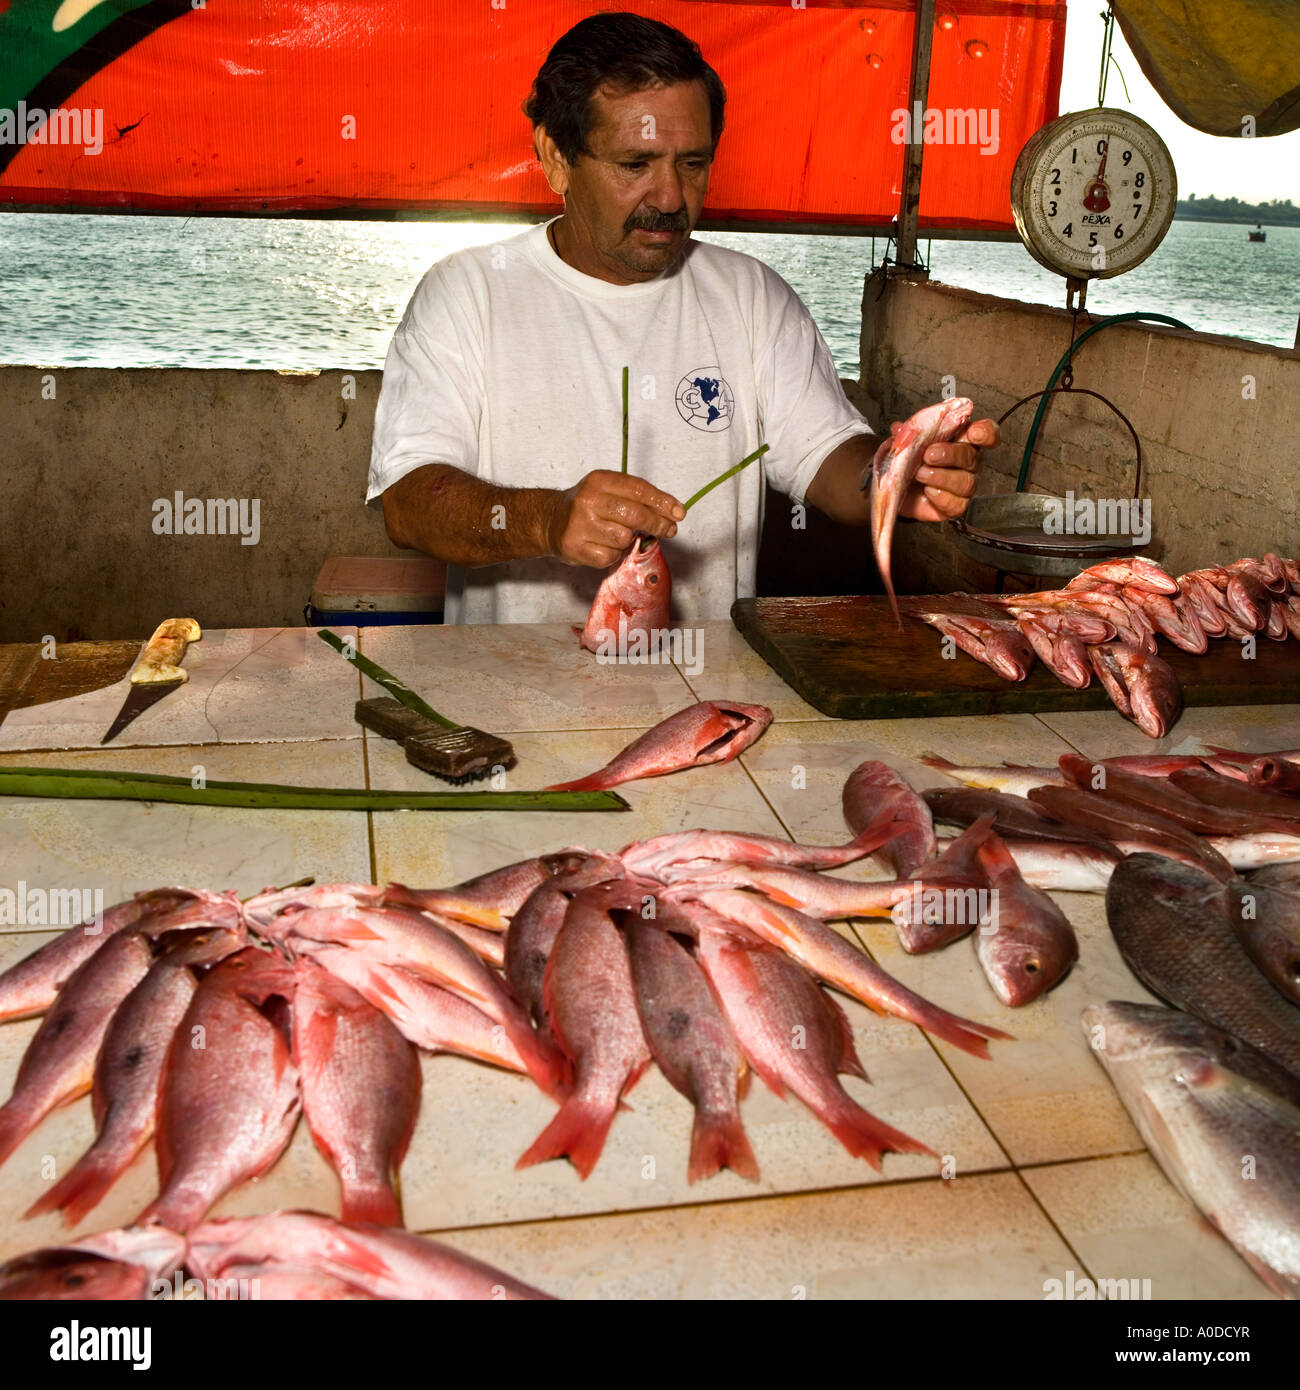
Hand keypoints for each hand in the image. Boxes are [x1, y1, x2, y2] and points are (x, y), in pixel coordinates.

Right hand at [547, 470, 684, 567]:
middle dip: (658, 524)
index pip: (639, 490)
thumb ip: (637, 498)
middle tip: (669, 530)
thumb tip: (671, 514)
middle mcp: (589, 500)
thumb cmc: (588, 506)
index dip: (663, 502)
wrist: (550, 521)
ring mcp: (581, 525)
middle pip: (635, 515)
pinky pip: (610, 556)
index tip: (679, 513)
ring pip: (624, 539)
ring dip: (628, 541)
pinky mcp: (576, 547)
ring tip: (616, 535)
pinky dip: (613, 554)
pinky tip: (603, 545)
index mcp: (600, 481)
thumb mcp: (608, 490)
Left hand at [900, 417, 999, 521]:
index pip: (987, 433)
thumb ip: (907, 433)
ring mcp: (964, 485)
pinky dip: (940, 497)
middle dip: (950, 455)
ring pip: (965, 482)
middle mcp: (969, 462)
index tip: (973, 433)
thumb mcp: (905, 441)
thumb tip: (899, 428)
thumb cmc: (909, 460)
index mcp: (962, 439)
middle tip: (929, 455)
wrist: (897, 488)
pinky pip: (956, 504)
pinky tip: (927, 491)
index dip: (985, 432)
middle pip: (972, 457)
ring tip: (920, 474)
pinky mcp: (955, 506)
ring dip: (940, 477)